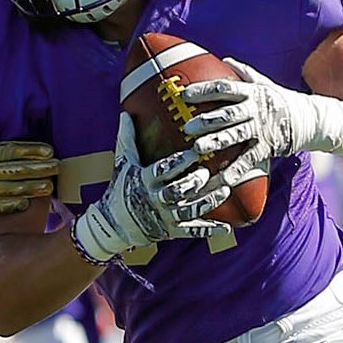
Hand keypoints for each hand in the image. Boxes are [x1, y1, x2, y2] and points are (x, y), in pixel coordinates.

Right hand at [0, 115, 58, 215]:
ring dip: (30, 188)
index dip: (30, 151)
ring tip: (50, 186)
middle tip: (58, 167)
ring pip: (7, 190)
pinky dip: (9, 206)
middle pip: (13, 171)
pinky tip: (26, 203)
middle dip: (38, 169)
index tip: (49, 150)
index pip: (8, 152)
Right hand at [72, 114, 232, 263]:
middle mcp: (155, 199)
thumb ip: (128, 137)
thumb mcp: (123, 162)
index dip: (178, 163)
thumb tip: (125, 112)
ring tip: (224, 191)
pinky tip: (227, 228)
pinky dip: (210, 230)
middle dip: (193, 182)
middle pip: (176, 191)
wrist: (116, 223)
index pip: (161, 170)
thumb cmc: (122, 186)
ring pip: (189, 210)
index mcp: (144, 180)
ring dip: (207, 201)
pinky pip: (193, 231)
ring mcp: (165, 216)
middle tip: (207, 172)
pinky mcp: (173, 230)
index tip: (193, 153)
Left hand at [179, 59, 342, 181]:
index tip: (185, 94)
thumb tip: (224, 59)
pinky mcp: (268, 147)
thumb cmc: (281, 100)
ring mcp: (262, 129)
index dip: (205, 91)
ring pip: (236, 135)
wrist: (309, 119)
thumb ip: (244, 73)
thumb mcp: (264, 83)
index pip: (225, 89)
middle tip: (187, 126)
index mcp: (252, 92)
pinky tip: (222, 179)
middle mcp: (255, 110)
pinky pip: (249, 160)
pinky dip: (236, 170)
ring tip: (197, 148)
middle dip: (207, 120)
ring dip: (216, 142)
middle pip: (228, 113)